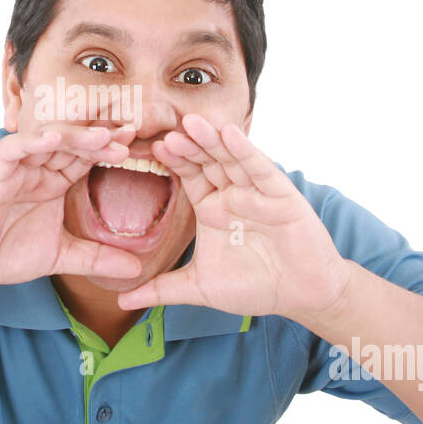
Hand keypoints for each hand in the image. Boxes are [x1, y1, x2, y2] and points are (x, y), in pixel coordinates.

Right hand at [0, 124, 144, 288]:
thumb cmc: (2, 251)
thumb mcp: (59, 256)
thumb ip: (96, 258)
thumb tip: (137, 270)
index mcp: (53, 181)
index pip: (87, 157)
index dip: (112, 150)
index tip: (141, 147)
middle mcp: (37, 167)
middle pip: (74, 142)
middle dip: (103, 137)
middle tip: (133, 133)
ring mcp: (16, 166)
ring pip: (49, 139)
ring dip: (76, 136)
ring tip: (104, 137)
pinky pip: (14, 148)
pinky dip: (33, 140)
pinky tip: (55, 138)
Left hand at [116, 114, 351, 325]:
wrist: (301, 296)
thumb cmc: (255, 286)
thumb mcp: (200, 288)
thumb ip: (162, 290)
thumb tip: (122, 301)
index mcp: (212, 207)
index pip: (188, 176)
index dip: (172, 161)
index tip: (148, 147)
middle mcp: (232, 193)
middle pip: (206, 160)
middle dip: (187, 145)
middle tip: (164, 129)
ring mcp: (257, 191)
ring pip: (231, 158)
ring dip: (212, 140)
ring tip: (191, 122)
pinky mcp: (281, 195)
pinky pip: (261, 169)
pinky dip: (246, 151)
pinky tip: (230, 134)